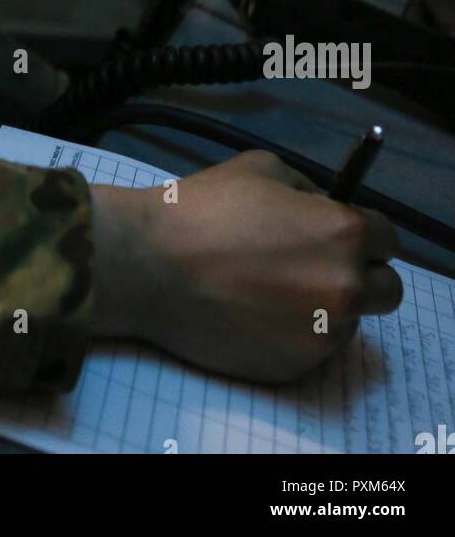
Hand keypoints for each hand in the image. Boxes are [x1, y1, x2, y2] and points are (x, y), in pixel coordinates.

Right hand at [90, 148, 402, 383]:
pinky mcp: (293, 367)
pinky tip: (253, 312)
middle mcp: (344, 288)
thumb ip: (308, 191)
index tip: (335, 236)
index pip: (387, 239)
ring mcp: (321, 334)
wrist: (149, 264)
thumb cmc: (204, 207)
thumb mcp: (263, 168)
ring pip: (349, 321)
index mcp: (344, 234)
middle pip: (386, 290)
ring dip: (325, 305)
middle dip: (360, 275)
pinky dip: (293, 332)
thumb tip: (322, 209)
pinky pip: (312, 348)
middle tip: (317, 266)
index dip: (361, 233)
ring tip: (272, 289)